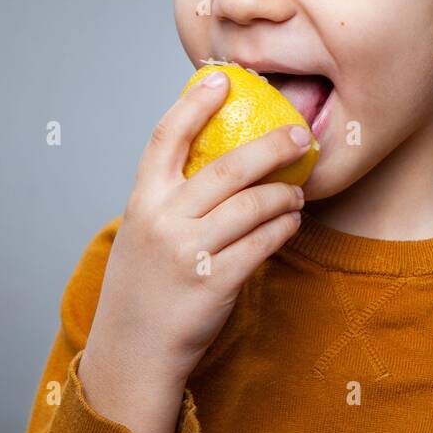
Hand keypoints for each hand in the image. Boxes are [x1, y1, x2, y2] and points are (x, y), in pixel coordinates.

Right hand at [77, 71, 311, 432]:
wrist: (132, 353)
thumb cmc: (144, 286)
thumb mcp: (143, 232)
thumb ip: (171, 197)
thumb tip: (219, 154)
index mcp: (142, 202)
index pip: (165, 138)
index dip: (194, 104)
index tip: (222, 80)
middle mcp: (163, 222)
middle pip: (228, 167)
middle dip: (272, 146)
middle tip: (300, 135)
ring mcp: (189, 253)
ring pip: (254, 205)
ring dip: (285, 193)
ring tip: (298, 191)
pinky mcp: (216, 282)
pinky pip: (264, 242)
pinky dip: (285, 226)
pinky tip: (292, 221)